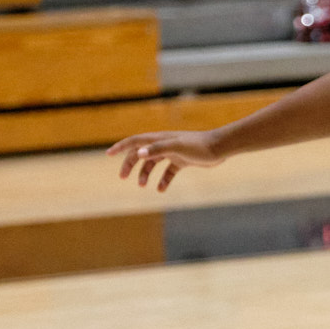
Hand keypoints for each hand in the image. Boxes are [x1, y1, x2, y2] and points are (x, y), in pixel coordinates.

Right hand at [108, 129, 224, 191]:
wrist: (220, 148)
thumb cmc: (199, 146)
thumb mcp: (177, 147)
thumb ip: (158, 149)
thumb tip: (139, 153)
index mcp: (160, 139)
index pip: (135, 141)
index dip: (121, 147)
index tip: (108, 154)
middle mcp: (164, 144)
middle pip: (141, 153)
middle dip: (130, 164)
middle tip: (123, 177)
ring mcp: (173, 152)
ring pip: (153, 163)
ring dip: (145, 174)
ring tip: (142, 185)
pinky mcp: (183, 161)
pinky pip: (168, 171)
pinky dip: (163, 180)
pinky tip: (161, 189)